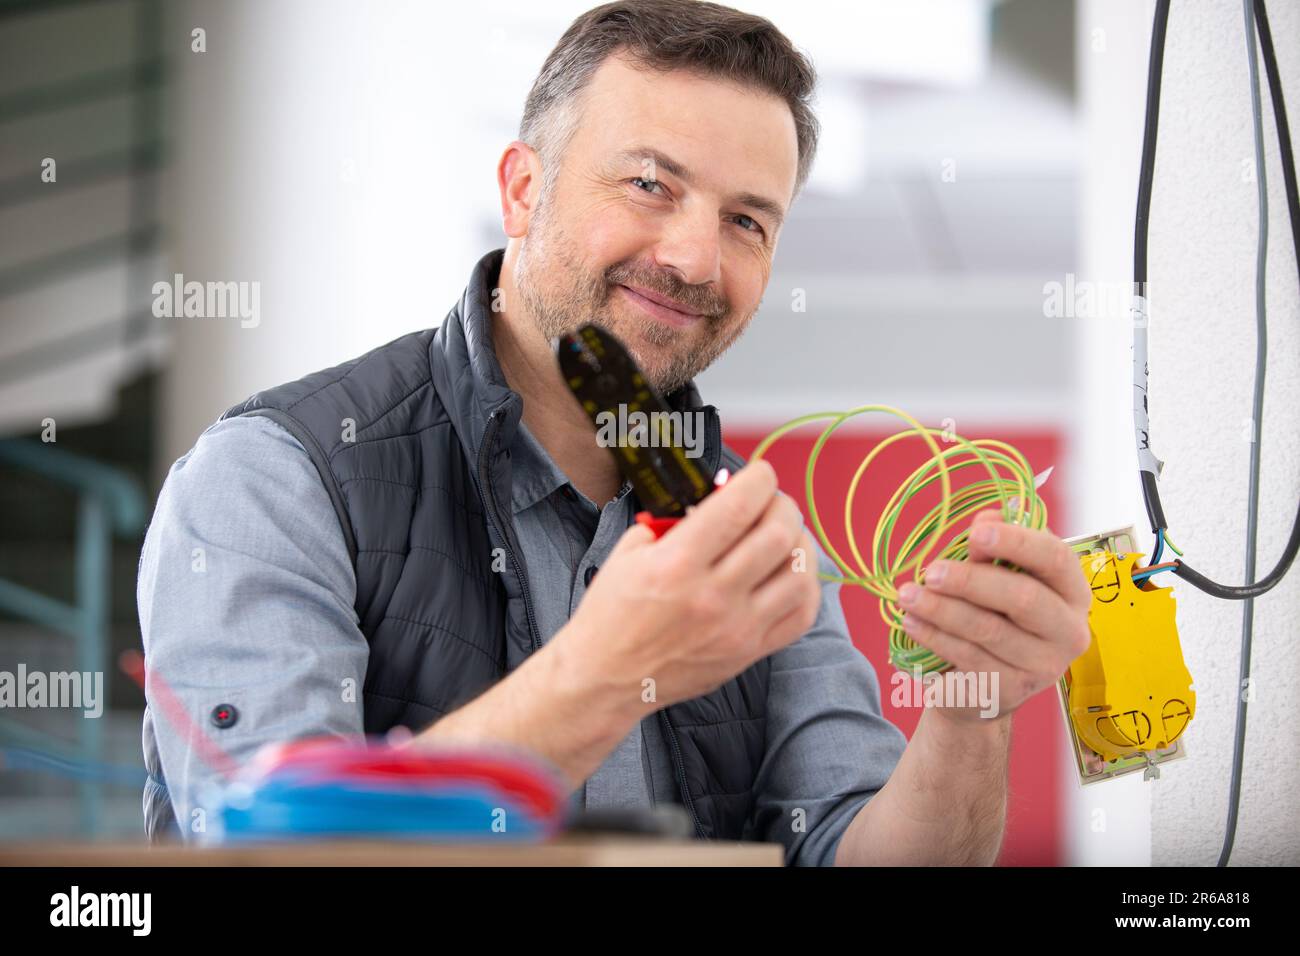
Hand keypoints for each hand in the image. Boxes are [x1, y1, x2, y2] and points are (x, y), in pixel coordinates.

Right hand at [552, 459, 821, 713]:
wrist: (605, 678)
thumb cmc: (611, 614)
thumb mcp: (629, 553)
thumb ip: (673, 521)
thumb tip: (715, 497)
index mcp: (677, 564)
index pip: (739, 507)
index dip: (759, 479)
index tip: (760, 473)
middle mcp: (712, 596)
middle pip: (778, 535)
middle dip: (782, 505)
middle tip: (771, 501)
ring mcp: (736, 628)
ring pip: (799, 574)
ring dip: (798, 543)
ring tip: (784, 535)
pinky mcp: (748, 652)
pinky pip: (801, 615)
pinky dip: (805, 586)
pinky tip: (791, 572)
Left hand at [895, 509, 1091, 724]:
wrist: (984, 685)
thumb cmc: (995, 616)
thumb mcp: (999, 577)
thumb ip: (996, 546)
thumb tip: (986, 517)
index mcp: (1072, 592)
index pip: (1055, 559)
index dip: (1017, 543)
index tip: (975, 533)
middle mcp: (1068, 632)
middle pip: (1024, 599)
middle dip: (972, 581)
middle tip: (931, 570)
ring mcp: (1043, 667)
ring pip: (989, 631)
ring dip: (941, 609)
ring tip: (908, 594)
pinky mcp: (1010, 692)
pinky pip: (967, 658)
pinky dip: (934, 636)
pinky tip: (911, 621)